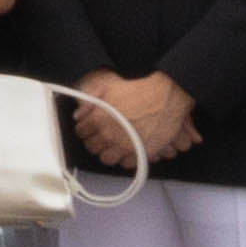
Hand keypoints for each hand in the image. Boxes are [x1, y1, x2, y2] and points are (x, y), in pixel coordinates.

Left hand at [76, 70, 195, 170]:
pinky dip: (125, 158)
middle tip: (98, 136)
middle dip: (94, 141)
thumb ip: (87, 96)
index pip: (81, 132)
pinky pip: (127, 164)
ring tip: (111, 144)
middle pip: (92, 148)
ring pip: (107, 159)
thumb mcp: (105, 83)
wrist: (166, 94)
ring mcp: (126, 146)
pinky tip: (126, 150)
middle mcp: (110, 135)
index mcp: (98, 119)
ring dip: (107, 152)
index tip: (88, 126)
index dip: (84, 128)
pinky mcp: (142, 152)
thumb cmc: (138, 87)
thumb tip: (79, 111)